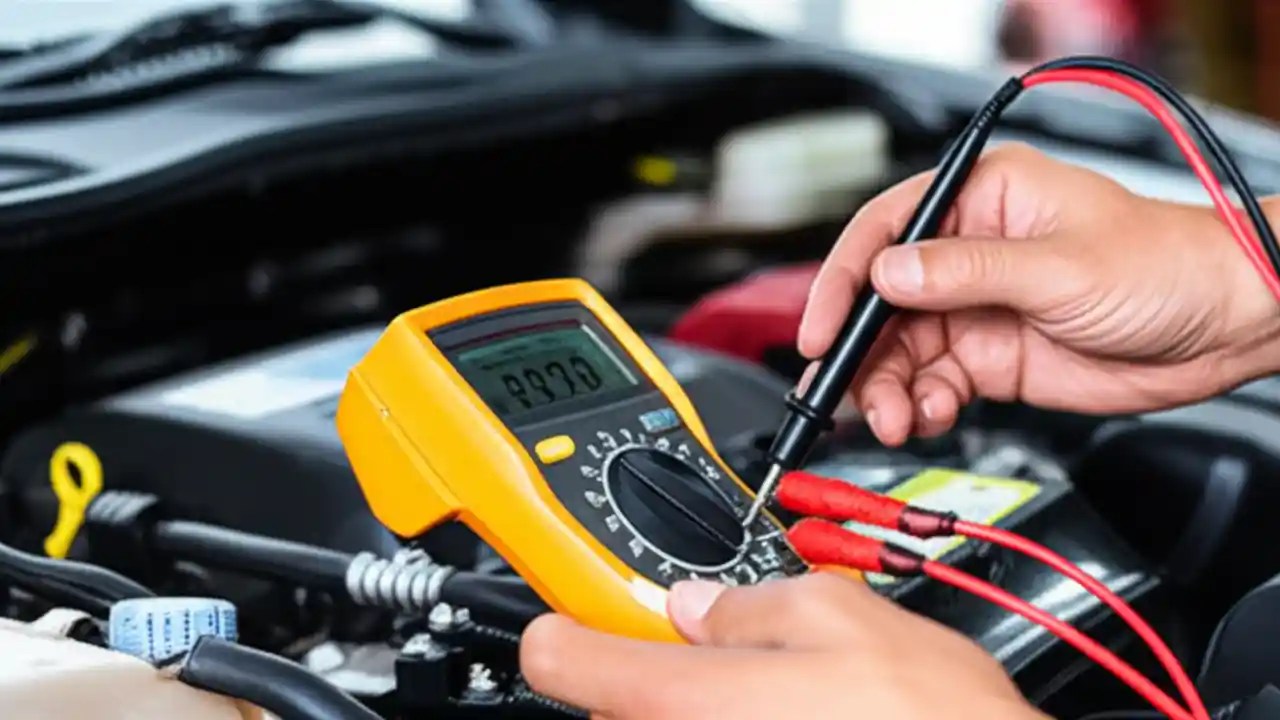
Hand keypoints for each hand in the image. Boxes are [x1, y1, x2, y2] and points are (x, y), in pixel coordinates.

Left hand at [520, 573, 1045, 719]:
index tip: (577, 606)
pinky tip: (792, 717)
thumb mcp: (840, 613)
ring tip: (776, 692)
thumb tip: (704, 602)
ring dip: (698, 702)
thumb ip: (749, 601)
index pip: (555, 655)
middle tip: (714, 645)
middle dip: (653, 665)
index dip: (565, 619)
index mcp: (684, 697)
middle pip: (611, 700)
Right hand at [800, 143, 1279, 445]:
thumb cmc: (1164, 266)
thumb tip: (888, 275)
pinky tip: (931, 416)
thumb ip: (965, 273)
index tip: (819, 331)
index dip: (843, 282)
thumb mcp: (1059, 267)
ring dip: (886, 388)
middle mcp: (967, 253)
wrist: (1223, 326)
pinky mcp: (989, 358)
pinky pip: (932, 384)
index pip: (884, 232)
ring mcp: (976, 308)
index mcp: (979, 202)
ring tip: (895, 417)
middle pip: (881, 302)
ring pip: (899, 352)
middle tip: (847, 395)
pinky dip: (921, 406)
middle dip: (859, 352)